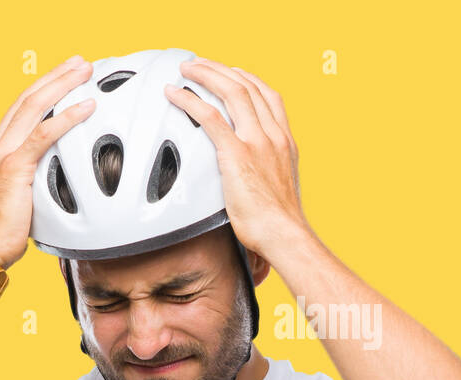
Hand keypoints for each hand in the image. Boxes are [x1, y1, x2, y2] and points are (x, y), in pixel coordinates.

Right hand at [0, 56, 97, 268]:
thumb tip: (54, 184)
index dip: (43, 88)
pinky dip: (67, 117)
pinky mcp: (13, 167)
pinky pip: (43, 134)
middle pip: (28, 98)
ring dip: (63, 85)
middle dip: (56, 76)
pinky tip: (87, 107)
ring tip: (85, 71)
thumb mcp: (14, 199)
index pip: (20, 108)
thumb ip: (30, 182)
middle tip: (80, 63)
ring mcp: (2, 154)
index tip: (64, 76)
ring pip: (35, 107)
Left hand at [165, 58, 307, 260]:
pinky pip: (210, 118)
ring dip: (206, 75)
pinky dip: (190, 101)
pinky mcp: (237, 154)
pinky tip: (175, 94)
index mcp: (285, 141)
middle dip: (221, 70)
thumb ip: (265, 174)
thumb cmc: (277, 223)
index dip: (247, 79)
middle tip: (200, 64)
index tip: (229, 74)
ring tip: (186, 69)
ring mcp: (257, 141)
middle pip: (248, 85)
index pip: (269, 96)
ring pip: (231, 92)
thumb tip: (251, 180)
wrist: (284, 234)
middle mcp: (274, 134)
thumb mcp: (277, 189)